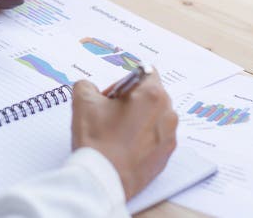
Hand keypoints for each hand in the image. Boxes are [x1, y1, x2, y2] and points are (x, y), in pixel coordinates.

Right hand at [71, 71, 177, 199]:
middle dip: (131, 100)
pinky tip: (123, 147)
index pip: (145, 72)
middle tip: (110, 114)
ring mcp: (169, 137)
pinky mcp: (166, 156)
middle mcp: (167, 113)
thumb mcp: (83, 102)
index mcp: (152, 95)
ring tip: (116, 133)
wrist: (103, 180)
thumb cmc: (97, 141)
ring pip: (153, 117)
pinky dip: (141, 138)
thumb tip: (91, 89)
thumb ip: (87, 85)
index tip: (111, 96)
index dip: (125, 81)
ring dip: (138, 119)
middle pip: (151, 95)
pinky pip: (155, 138)